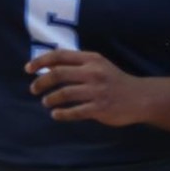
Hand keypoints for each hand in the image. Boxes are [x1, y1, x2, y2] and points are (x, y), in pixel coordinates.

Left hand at [26, 50, 146, 125]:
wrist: (141, 97)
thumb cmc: (114, 80)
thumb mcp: (98, 64)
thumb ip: (76, 63)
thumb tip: (47, 65)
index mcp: (90, 59)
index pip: (59, 56)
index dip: (40, 61)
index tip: (28, 69)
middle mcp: (93, 73)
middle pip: (58, 74)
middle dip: (41, 82)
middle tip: (33, 89)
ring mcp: (97, 91)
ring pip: (65, 93)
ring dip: (51, 98)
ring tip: (46, 102)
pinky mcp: (101, 108)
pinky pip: (76, 111)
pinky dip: (63, 113)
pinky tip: (56, 114)